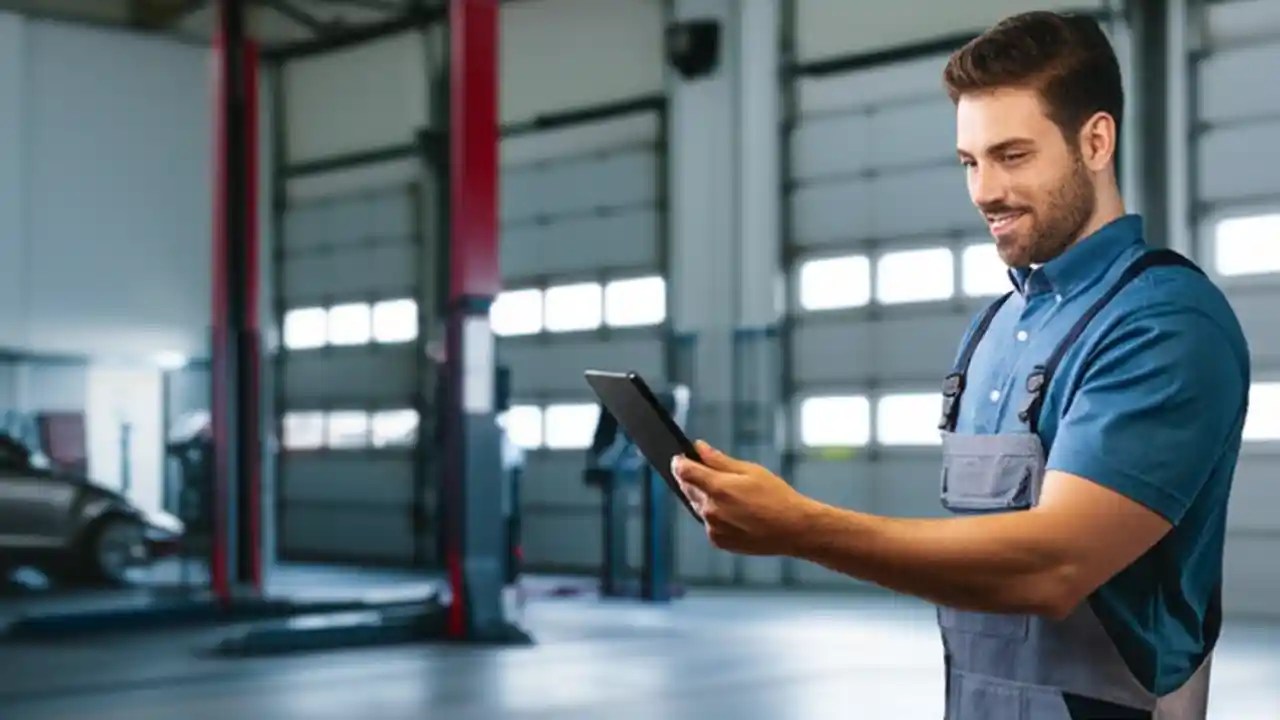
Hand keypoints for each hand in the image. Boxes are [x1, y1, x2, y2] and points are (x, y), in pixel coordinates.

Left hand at [671, 440, 813, 555]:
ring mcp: (713, 528)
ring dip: (704, 497)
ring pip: (698, 506)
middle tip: (706, 472)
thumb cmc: (776, 496)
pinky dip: (714, 515)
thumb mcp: (750, 470)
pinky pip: (708, 523)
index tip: (679, 457)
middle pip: (688, 488)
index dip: (679, 462)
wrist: (793, 529)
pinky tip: (734, 512)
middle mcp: (710, 510)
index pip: (683, 471)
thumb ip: (719, 460)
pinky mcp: (718, 541)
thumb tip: (699, 448)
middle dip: (693, 478)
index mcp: (718, 488)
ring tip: (728, 493)